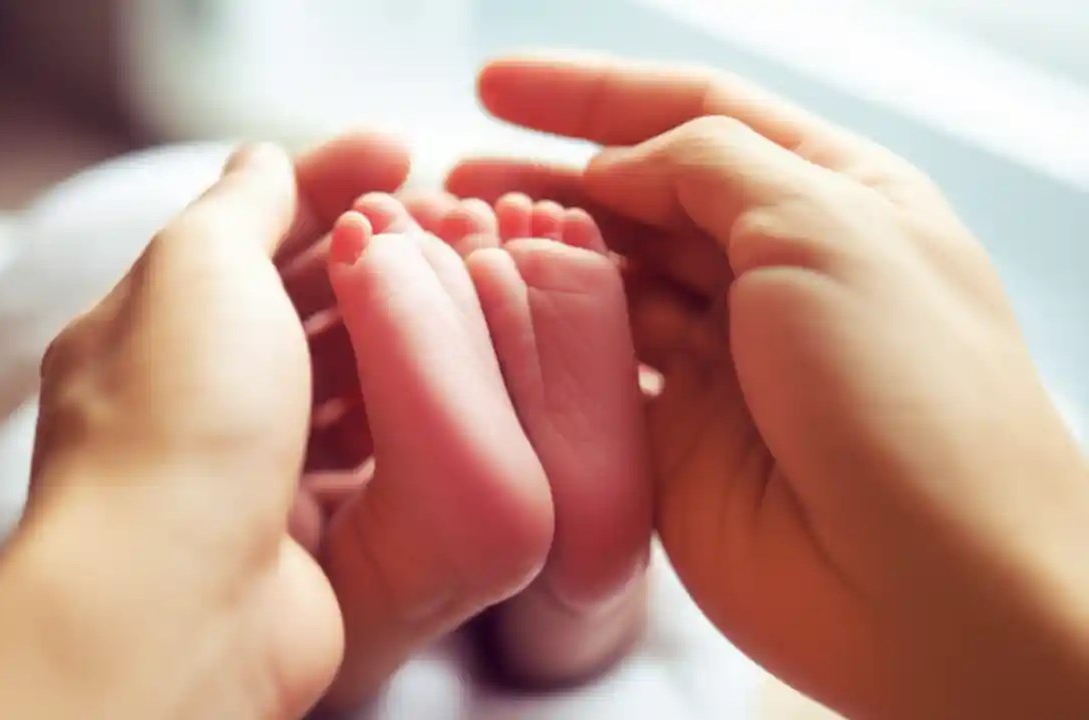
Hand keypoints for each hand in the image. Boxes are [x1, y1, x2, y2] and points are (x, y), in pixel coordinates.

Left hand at [0, 134, 410, 719]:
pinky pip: (360, 450)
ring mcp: (243, 469)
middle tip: (450, 221)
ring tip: (460, 287)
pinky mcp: (298, 531)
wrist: (178, 601)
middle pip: (295, 303)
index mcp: (144, 326)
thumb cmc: (178, 422)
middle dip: (370, 254)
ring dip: (393, 330)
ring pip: (335, 378)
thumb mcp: (198, 268)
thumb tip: (262, 158)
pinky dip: (398, 409)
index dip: (324, 181)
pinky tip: (444, 374)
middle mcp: (188, 398)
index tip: (405, 155)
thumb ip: (238, 204)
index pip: (245, 230)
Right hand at [450, 55, 1088, 717]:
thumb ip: (705, 169)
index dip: (590, 93)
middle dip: (546, 176)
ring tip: (454, 243)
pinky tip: (491, 319)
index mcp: (831, 199)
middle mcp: (774, 273)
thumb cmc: (909, 394)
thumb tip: (611, 164)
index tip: (495, 84)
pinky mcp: (676, 441)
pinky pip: (592, 375)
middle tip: (449, 176)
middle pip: (638, 199)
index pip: (695, 115)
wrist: (929, 591)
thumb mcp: (822, 225)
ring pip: (607, 285)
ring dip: (535, 258)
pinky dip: (542, 342)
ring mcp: (723, 361)